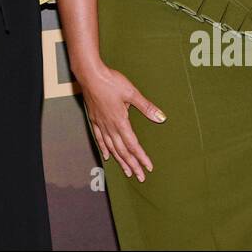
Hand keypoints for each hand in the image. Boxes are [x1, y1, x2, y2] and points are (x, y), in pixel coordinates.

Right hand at [77, 63, 165, 181]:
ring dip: (120, 161)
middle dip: (132, 164)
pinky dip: (104, 148)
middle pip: (122, 150)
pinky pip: (100, 138)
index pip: (132, 144)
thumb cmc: (111, 81)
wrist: (90, 74)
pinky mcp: (94, 119)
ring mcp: (101, 124)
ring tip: (126, 171)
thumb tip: (161, 118)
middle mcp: (110, 126)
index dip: (141, 157)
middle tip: (139, 177)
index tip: (148, 167)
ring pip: (111, 147)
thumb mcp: (132, 93)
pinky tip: (107, 156)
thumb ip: (146, 107)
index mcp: (120, 121)